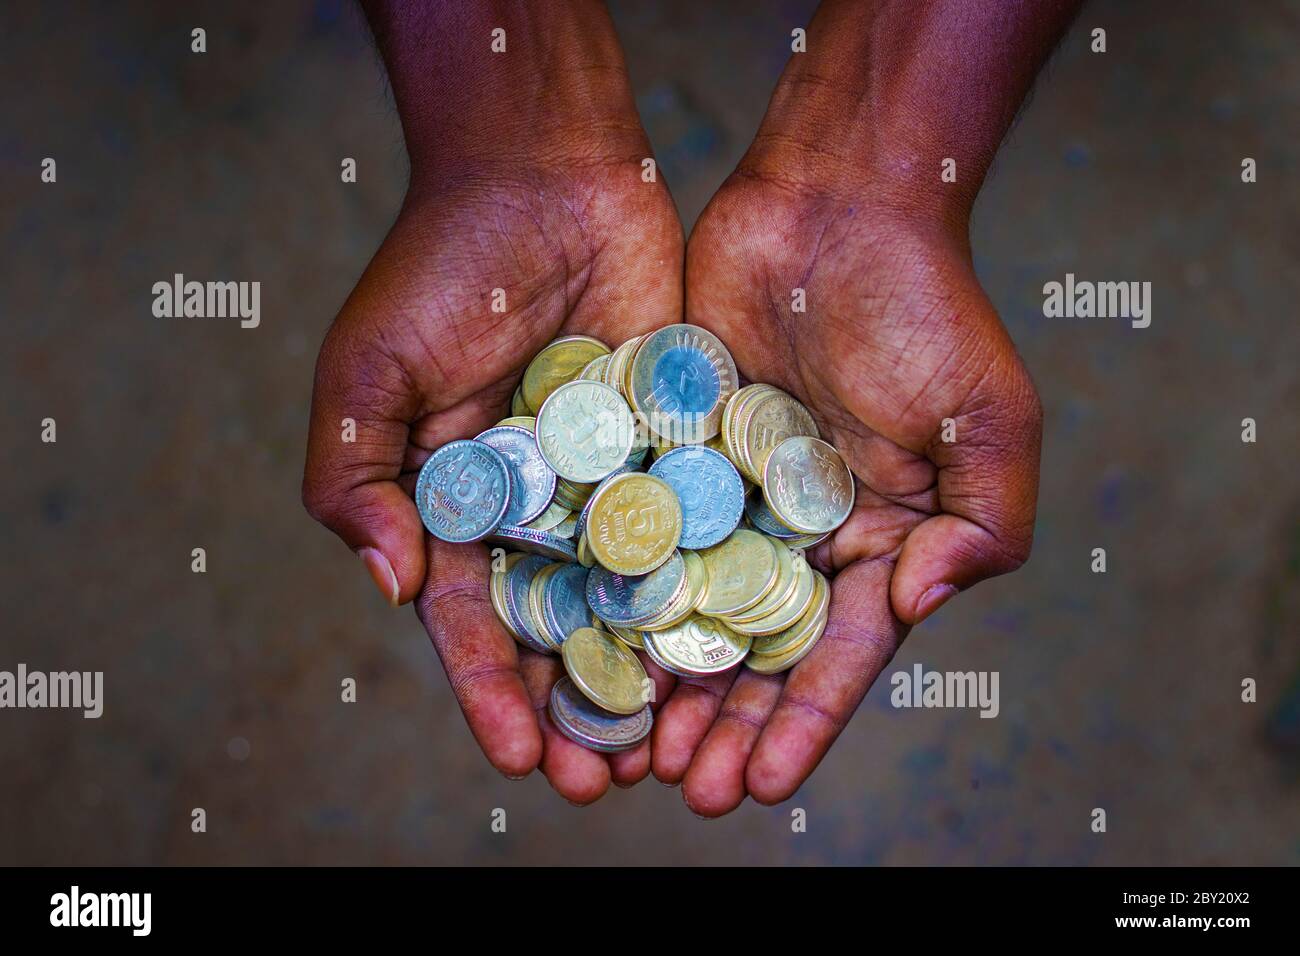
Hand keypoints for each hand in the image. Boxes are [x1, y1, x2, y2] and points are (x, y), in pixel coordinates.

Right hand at [303, 1, 682, 801]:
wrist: (539, 174)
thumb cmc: (434, 271)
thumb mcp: (365, 377)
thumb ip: (354, 482)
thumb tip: (391, 585)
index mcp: (464, 511)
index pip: (477, 623)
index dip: (493, 693)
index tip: (520, 758)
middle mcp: (545, 511)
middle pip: (565, 631)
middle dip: (582, 709)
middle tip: (609, 782)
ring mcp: (619, 483)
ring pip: (642, 597)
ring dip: (656, 674)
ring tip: (677, 746)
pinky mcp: (684, 447)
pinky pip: (703, 526)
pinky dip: (716, 587)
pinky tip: (738, 648)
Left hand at [648, 172, 1041, 815]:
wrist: (837, 201)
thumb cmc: (928, 305)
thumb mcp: (991, 419)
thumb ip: (985, 523)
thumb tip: (921, 605)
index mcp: (873, 543)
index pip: (833, 657)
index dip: (799, 724)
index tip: (760, 785)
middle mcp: (791, 533)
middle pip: (746, 651)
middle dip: (715, 724)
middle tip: (675, 785)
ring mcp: (721, 496)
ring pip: (676, 606)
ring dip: (651, 678)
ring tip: (618, 744)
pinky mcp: (661, 452)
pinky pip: (626, 529)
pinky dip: (602, 586)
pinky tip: (570, 639)